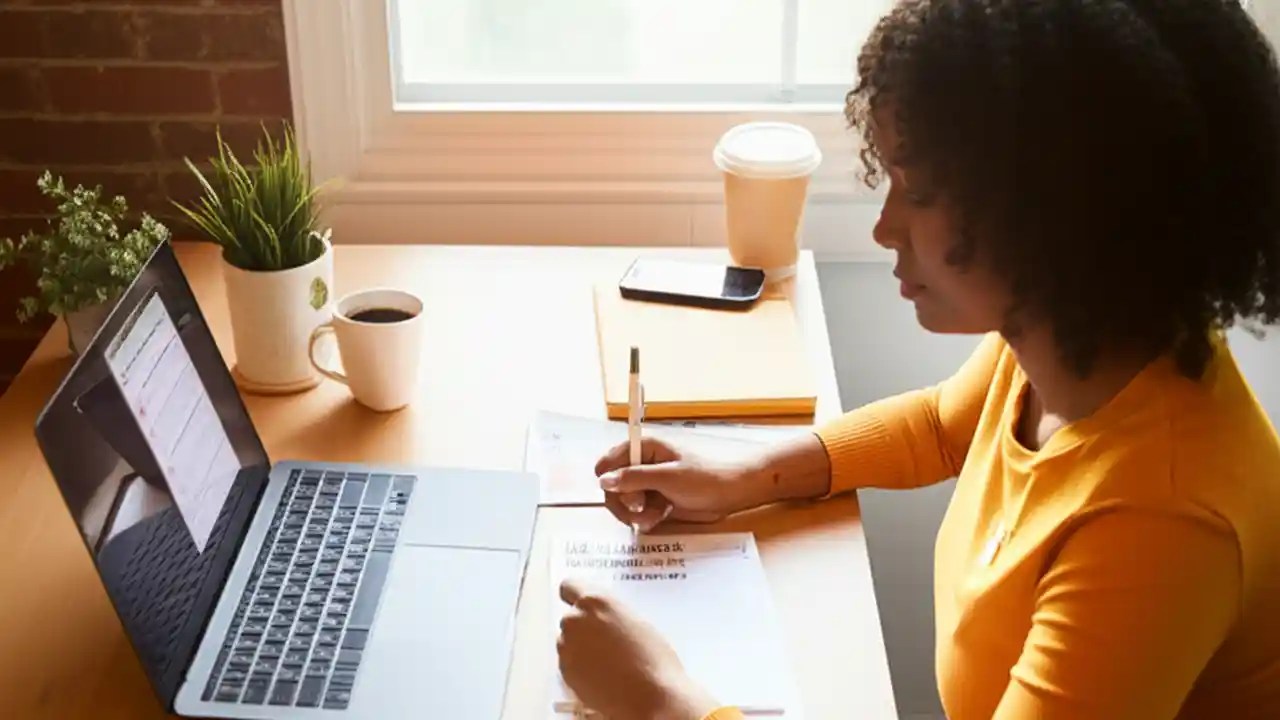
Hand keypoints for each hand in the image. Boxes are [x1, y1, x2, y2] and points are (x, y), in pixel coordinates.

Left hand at [557, 579, 719, 719]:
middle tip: (605, 641)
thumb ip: (612, 614)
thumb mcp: (637, 622)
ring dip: (581, 648)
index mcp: (596, 601)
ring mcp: (566, 647)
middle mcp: (575, 620)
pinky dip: (580, 668)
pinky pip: (569, 663)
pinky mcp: (564, 673)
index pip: (570, 586)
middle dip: (583, 627)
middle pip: (571, 617)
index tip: (579, 602)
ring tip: (608, 662)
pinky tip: (603, 676)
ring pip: (568, 642)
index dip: (574, 595)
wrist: (650, 696)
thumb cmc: (652, 659)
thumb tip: (605, 619)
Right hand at [595, 436, 763, 532]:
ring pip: (625, 504)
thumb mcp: (668, 477)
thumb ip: (634, 478)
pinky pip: (639, 514)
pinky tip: (660, 517)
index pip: (609, 462)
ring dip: (636, 514)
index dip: (609, 480)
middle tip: (642, 509)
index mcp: (644, 449)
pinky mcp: (657, 502)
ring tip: (656, 514)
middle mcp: (643, 466)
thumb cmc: (706, 476)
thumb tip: (604, 481)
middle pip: (613, 487)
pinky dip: (645, 519)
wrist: (734, 492)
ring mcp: (650, 485)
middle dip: (624, 502)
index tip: (621, 493)